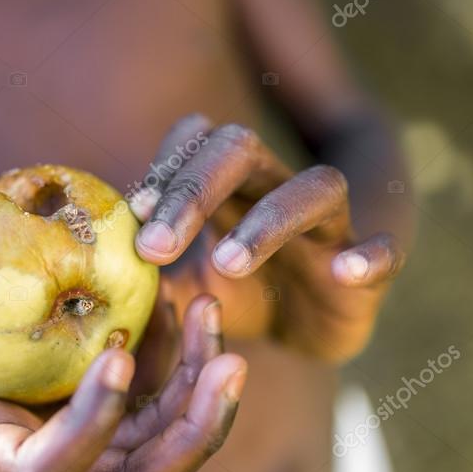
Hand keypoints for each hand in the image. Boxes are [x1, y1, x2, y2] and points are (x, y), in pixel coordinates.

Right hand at [0, 279, 246, 471]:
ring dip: (208, 393)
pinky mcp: (126, 416)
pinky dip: (195, 363)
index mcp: (3, 458)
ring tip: (216, 315)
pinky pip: (175, 404)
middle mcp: (63, 466)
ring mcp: (102, 445)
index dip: (91, 425)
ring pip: (173, 445)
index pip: (53, 471)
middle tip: (230, 363)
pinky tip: (196, 309)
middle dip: (193, 435)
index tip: (118, 354)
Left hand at [131, 114, 405, 360]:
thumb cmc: (239, 293)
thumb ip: (148, 272)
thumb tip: (89, 269)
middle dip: (194, 191)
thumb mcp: (185, 284)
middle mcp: (277, 191)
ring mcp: (329, 226)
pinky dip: (370, 255)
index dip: (167, 167)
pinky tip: (347, 271)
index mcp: (229, 187)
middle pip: (242, 150)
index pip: (197, 141)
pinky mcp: (369, 267)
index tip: (133, 217)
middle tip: (157, 246)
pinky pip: (384, 249)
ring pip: (314, 188)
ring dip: (268, 221)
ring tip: (226, 263)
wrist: (307, 330)